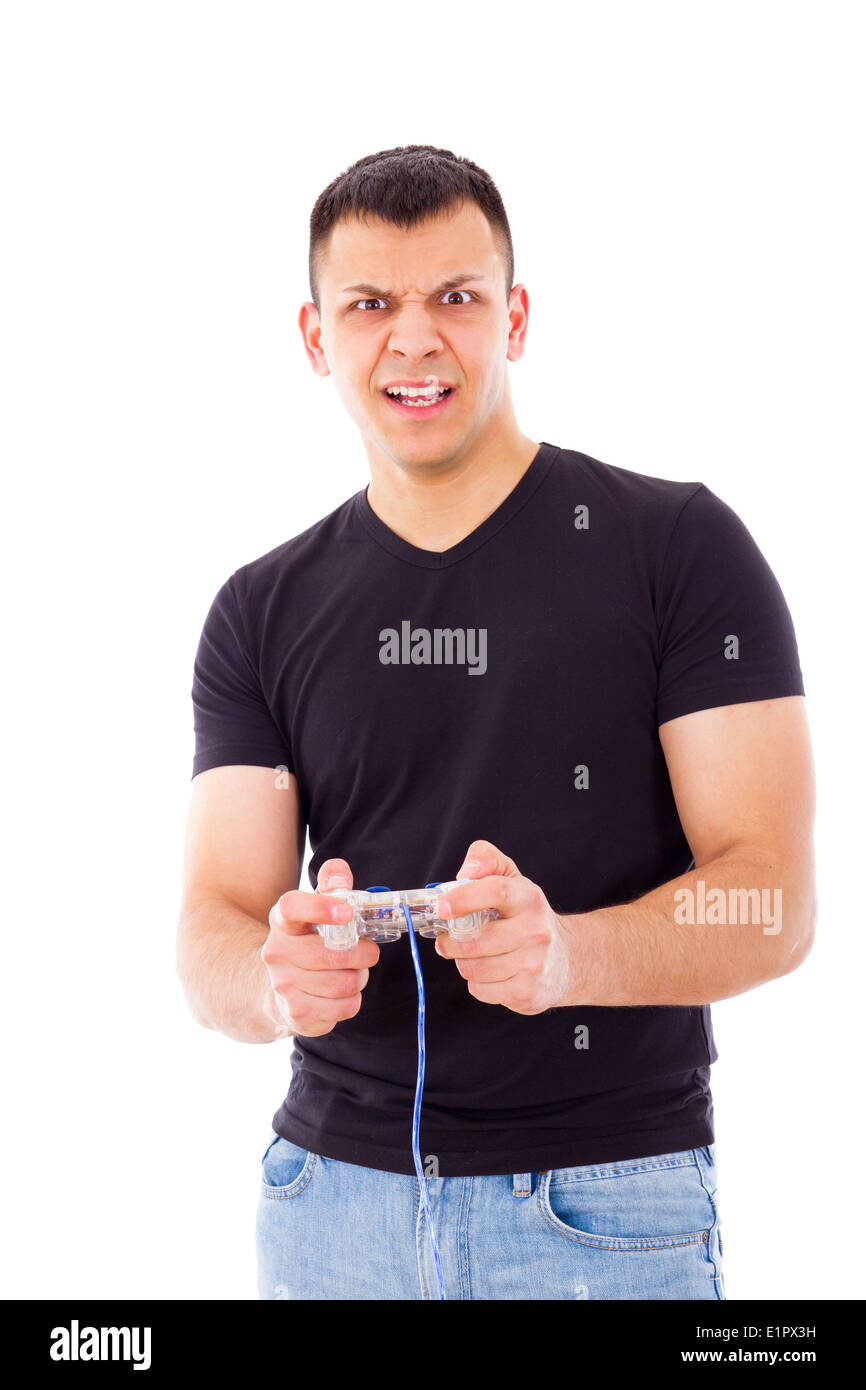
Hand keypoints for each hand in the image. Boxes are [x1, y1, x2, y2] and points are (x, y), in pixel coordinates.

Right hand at [261, 858, 379, 1037]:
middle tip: (369, 952)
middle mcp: (277, 952)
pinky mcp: (296, 1014)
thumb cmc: (309, 941)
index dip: (321, 908)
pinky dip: (352, 1000)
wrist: (281, 986)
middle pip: (330, 954)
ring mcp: (283, 985)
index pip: (292, 908)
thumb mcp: (318, 907)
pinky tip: (343, 993)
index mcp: (282, 920)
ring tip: (353, 972)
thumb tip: (340, 877)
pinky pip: (343, 1008)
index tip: (347, 912)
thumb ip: (332, 884)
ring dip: (359, 978)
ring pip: (342, 983)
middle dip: (362, 954)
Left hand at [434, 840, 577, 1014]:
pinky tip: (490, 973)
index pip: (496, 890)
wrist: (568, 959)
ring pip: (473, 968)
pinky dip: (476, 983)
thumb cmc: (528, 917)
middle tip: (448, 939)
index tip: (442, 907)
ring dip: (463, 962)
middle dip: (451, 942)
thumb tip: (466, 871)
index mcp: (529, 898)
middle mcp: (536, 931)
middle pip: (475, 940)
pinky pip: (480, 990)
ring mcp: (534, 964)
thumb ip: (486, 860)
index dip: (464, 898)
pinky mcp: (529, 993)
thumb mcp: (512, 880)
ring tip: (473, 955)